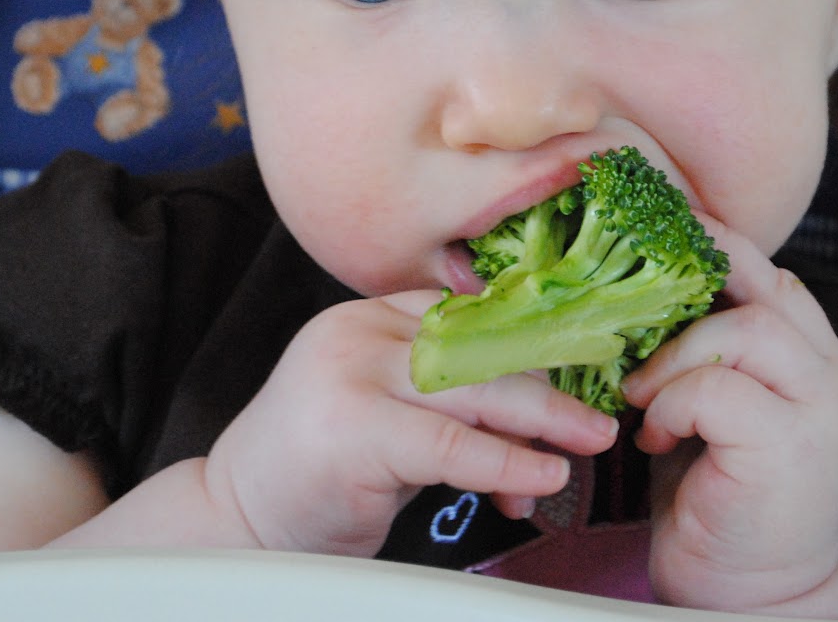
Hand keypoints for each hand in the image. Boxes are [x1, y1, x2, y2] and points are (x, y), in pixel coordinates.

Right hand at [202, 291, 618, 557]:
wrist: (241, 522)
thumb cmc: (325, 475)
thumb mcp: (393, 416)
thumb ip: (451, 398)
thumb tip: (546, 409)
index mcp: (370, 317)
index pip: (469, 315)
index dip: (534, 341)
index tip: (586, 366)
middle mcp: (358, 331)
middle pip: (478, 347)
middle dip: (549, 383)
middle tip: (597, 418)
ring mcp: (350, 372)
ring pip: (473, 388)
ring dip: (541, 419)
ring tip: (586, 445)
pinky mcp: (352, 427)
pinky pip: (451, 442)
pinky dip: (505, 462)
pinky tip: (541, 477)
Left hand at [622, 217, 837, 615]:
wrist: (747, 595)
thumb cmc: (717, 498)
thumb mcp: (713, 406)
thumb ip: (708, 349)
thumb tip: (647, 281)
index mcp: (819, 361)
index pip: (774, 276)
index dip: (716, 250)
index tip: (655, 242)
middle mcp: (835, 378)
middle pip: (765, 284)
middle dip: (693, 274)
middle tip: (634, 282)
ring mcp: (823, 410)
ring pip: (744, 329)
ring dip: (674, 357)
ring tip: (642, 395)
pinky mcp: (792, 446)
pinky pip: (716, 389)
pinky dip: (671, 402)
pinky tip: (655, 435)